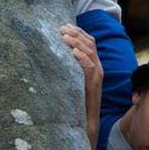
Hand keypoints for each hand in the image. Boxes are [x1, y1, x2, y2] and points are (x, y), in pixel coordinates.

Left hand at [61, 24, 102, 149]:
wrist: (85, 123)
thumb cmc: (75, 102)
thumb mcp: (70, 80)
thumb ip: (67, 68)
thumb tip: (51, 56)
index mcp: (93, 65)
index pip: (89, 42)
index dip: (78, 32)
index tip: (63, 26)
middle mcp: (98, 68)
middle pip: (90, 43)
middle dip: (75, 33)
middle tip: (61, 29)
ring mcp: (97, 76)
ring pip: (91, 52)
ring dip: (77, 42)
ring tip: (64, 37)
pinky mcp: (94, 85)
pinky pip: (90, 68)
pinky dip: (82, 58)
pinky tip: (72, 53)